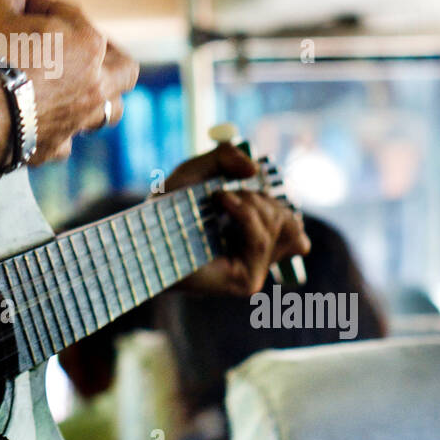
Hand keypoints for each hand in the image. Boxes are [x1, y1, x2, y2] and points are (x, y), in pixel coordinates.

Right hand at [0, 0, 138, 163]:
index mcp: (88, 45)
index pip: (70, 14)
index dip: (40, 3)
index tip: (15, 3)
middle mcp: (94, 87)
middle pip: (122, 72)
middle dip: (106, 59)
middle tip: (81, 50)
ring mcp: (75, 123)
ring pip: (104, 113)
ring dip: (90, 100)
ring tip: (68, 91)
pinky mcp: (50, 150)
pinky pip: (63, 140)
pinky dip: (53, 129)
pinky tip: (35, 122)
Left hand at [164, 143, 310, 295]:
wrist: (145, 234)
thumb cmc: (167, 209)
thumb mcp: (197, 171)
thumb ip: (226, 157)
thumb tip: (254, 169)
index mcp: (253, 238)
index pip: (294, 231)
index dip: (283, 208)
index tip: (255, 192)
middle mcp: (256, 259)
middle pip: (289, 223)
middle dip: (259, 198)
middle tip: (224, 196)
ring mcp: (253, 271)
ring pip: (275, 225)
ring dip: (248, 202)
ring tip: (218, 199)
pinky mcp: (246, 281)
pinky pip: (260, 238)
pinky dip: (244, 213)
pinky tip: (222, 201)